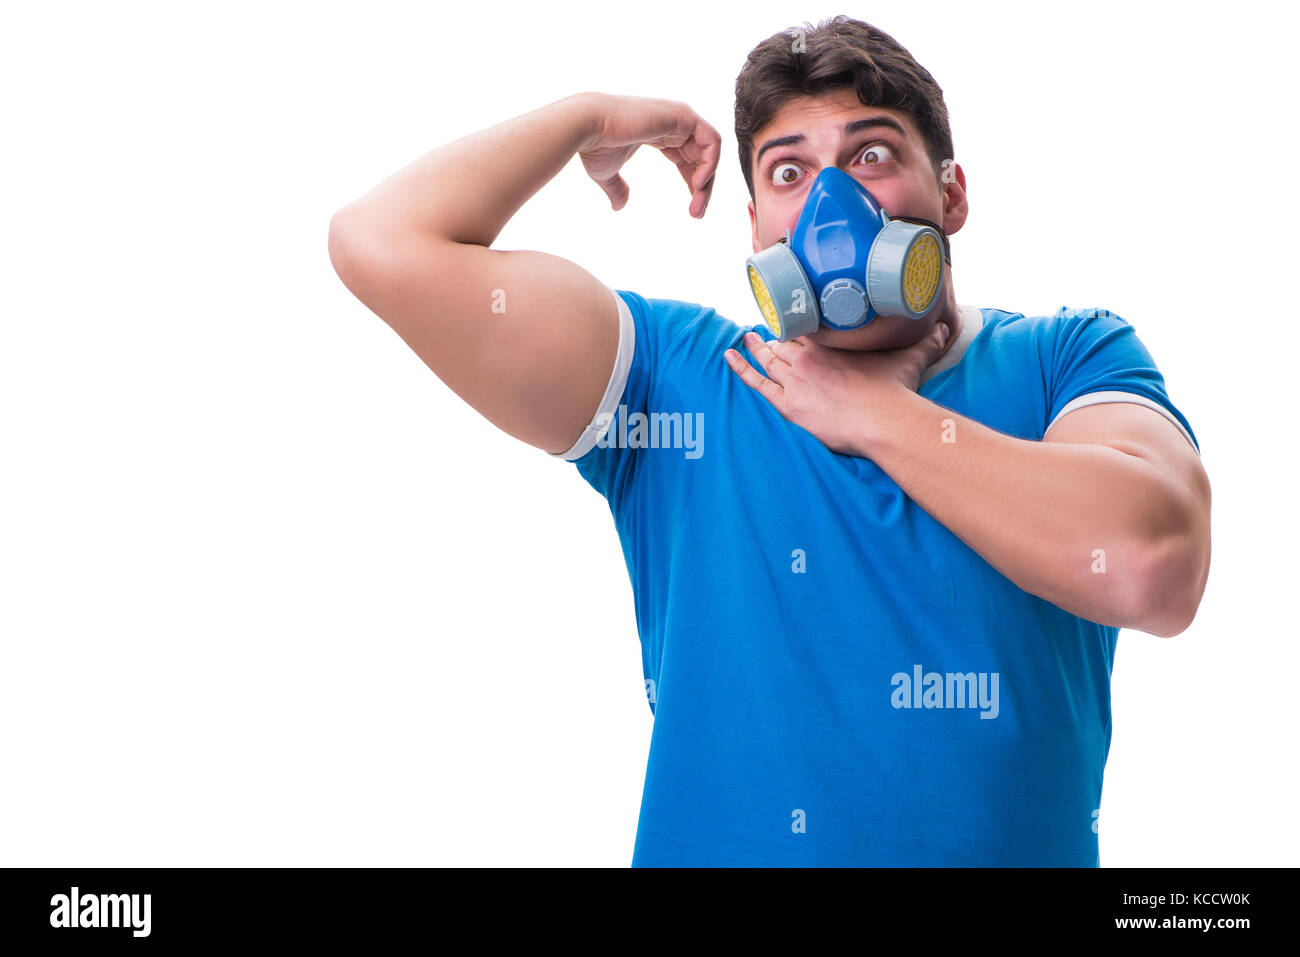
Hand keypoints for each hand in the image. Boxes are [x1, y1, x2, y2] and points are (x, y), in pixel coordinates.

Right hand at [577, 93, 720, 217]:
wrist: (588, 126)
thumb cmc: (595, 145)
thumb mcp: (607, 173)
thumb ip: (617, 188)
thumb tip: (618, 207)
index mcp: (660, 132)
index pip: (688, 158)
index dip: (693, 183)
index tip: (692, 208)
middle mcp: (673, 123)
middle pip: (702, 157)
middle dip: (703, 188)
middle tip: (697, 213)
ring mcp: (680, 117)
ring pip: (710, 151)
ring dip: (708, 181)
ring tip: (698, 204)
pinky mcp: (683, 116)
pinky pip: (711, 141)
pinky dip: (711, 163)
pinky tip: (699, 183)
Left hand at [722, 321, 951, 455]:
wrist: (883, 421)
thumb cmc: (895, 391)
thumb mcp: (913, 357)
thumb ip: (929, 340)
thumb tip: (948, 327)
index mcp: (832, 342)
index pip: (807, 326)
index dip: (799, 321)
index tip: (794, 315)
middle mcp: (808, 356)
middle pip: (784, 340)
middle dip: (774, 334)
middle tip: (764, 327)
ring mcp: (794, 380)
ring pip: (767, 358)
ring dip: (755, 347)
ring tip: (746, 337)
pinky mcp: (788, 404)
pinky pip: (756, 383)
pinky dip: (741, 369)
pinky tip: (729, 357)